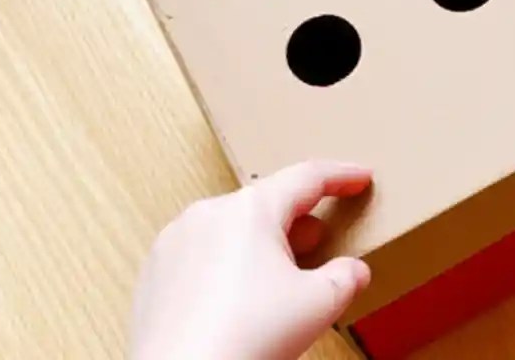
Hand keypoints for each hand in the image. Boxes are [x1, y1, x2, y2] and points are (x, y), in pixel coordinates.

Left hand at [128, 160, 372, 359]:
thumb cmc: (244, 339)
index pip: (307, 177)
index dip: (341, 175)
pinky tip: (241, 302)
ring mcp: (175, 242)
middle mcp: (209, 214)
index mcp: (251, 209)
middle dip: (300, 222)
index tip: (359, 177)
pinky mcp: (156, 272)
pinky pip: (203, 254)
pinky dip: (229, 266)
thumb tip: (353, 270)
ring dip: (263, 246)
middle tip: (322, 243)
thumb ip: (346, 277)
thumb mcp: (319, 305)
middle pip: (267, 204)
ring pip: (233, 229)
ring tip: (281, 280)